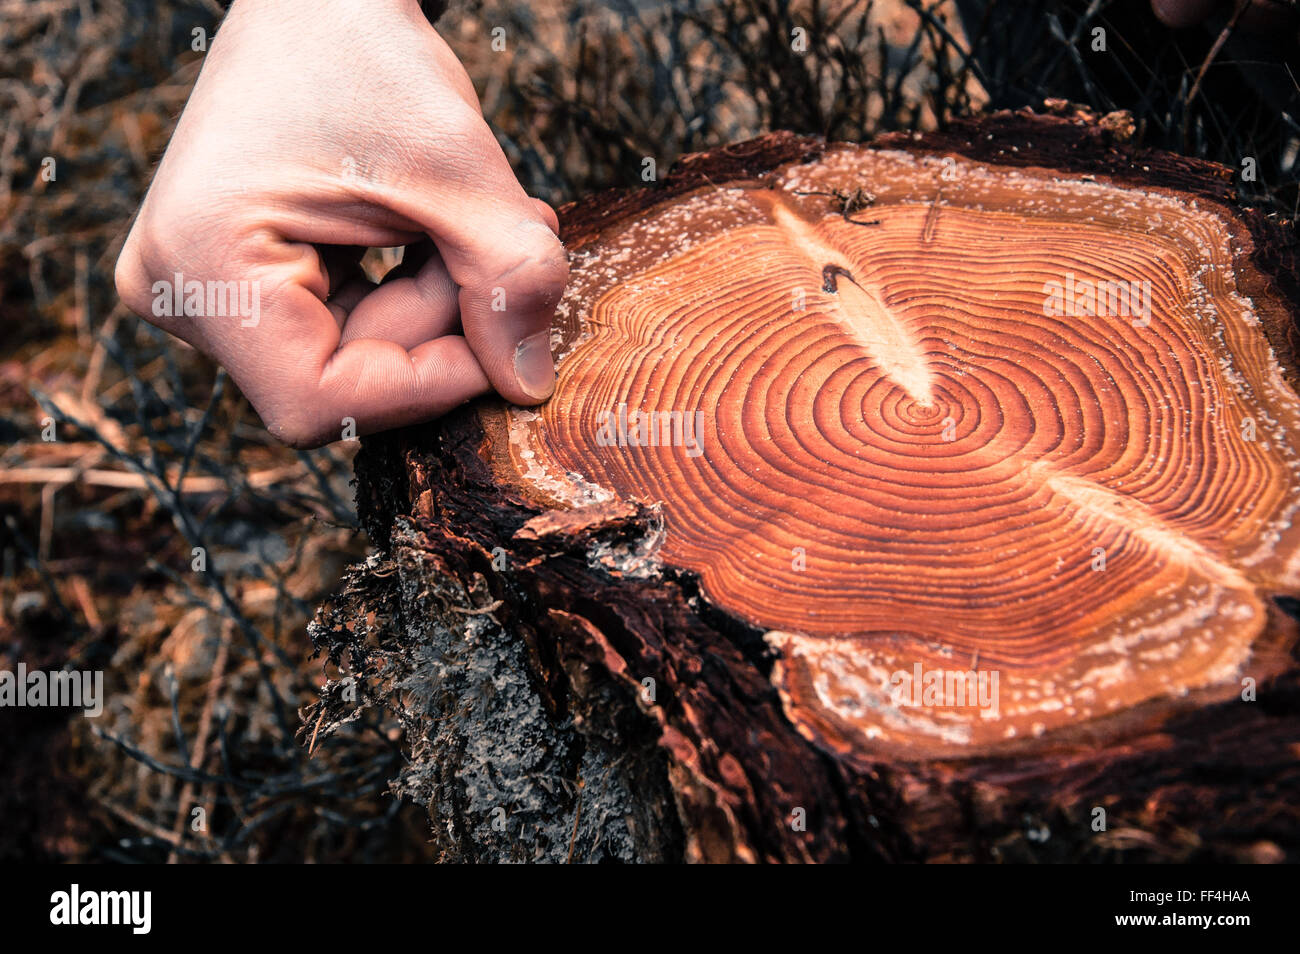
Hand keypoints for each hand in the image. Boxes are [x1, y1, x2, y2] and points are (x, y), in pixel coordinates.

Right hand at [115, 0, 566, 446]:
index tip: (505, 340)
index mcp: (203, 266)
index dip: (426, 386)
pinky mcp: (235, 281)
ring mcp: (201, 290)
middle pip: (341, 378)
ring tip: (484, 221)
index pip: (321, 400)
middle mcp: (179, 292)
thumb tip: (527, 387)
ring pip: (352, 354)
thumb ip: (506, 279)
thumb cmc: (368, 53)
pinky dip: (408, 290)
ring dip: (436, 302)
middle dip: (443, 325)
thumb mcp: (456, 168)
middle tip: (513, 244)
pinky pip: (340, 325)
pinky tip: (445, 230)